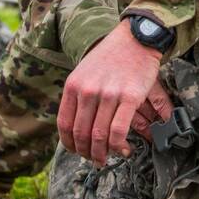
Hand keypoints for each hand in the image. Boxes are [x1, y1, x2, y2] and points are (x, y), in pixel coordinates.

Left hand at [57, 20, 173, 165]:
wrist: (134, 39)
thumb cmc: (110, 57)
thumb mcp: (84, 72)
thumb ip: (78, 97)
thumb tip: (75, 127)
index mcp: (73, 85)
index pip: (64, 124)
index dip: (69, 144)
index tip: (76, 151)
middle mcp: (87, 91)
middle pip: (81, 134)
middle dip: (86, 153)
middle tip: (94, 159)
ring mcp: (108, 94)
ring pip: (99, 136)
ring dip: (102, 153)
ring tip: (106, 158)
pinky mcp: (129, 97)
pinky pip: (118, 130)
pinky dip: (118, 145)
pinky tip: (123, 149)